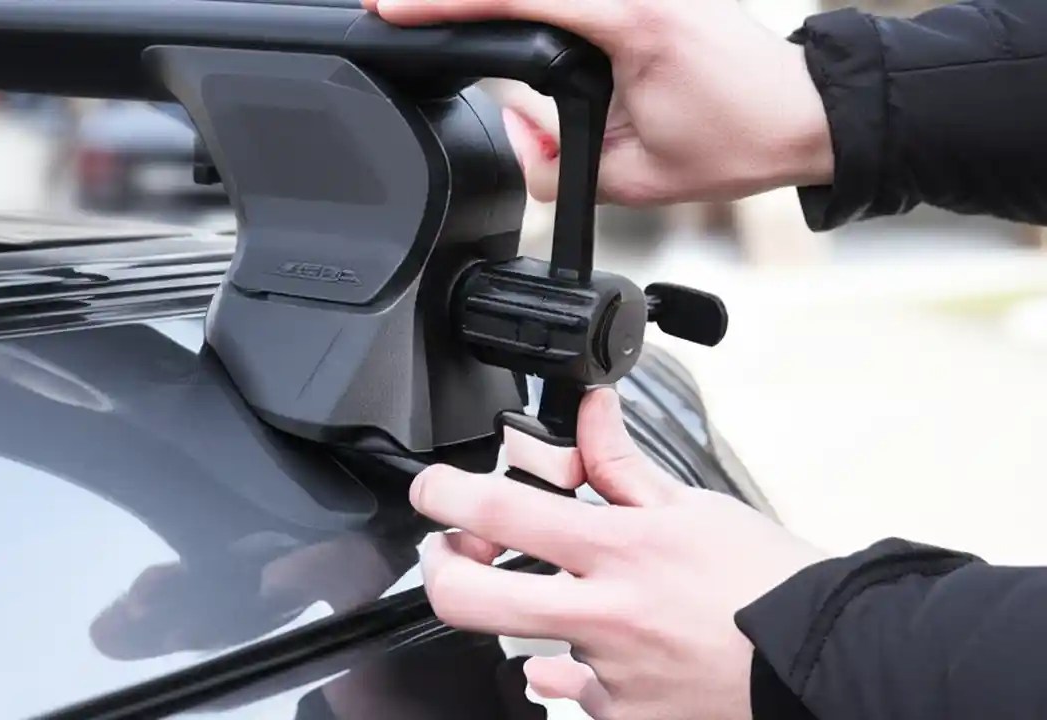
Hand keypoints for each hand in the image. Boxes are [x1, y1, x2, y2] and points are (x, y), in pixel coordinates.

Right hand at [364, 0, 834, 206]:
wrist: (807, 112)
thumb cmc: (741, 138)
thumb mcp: (635, 179)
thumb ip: (552, 165)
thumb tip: (513, 135)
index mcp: (632, 20)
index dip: (443, 2)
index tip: (389, 8)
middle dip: (462, 12)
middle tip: (396, 11)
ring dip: (501, 20)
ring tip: (472, 35)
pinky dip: (529, 10)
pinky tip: (515, 31)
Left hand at [409, 388, 826, 719]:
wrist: (824, 660)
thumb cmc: (766, 581)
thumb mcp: (694, 506)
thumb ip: (621, 464)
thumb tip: (590, 412)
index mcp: (620, 548)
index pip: (502, 511)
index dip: (444, 494)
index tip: (431, 489)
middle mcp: (603, 615)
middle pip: (468, 600)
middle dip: (440, 569)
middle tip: (452, 551)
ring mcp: (607, 675)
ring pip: (524, 645)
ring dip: (531, 615)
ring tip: (570, 595)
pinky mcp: (621, 717)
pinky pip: (573, 690)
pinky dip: (580, 668)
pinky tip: (608, 649)